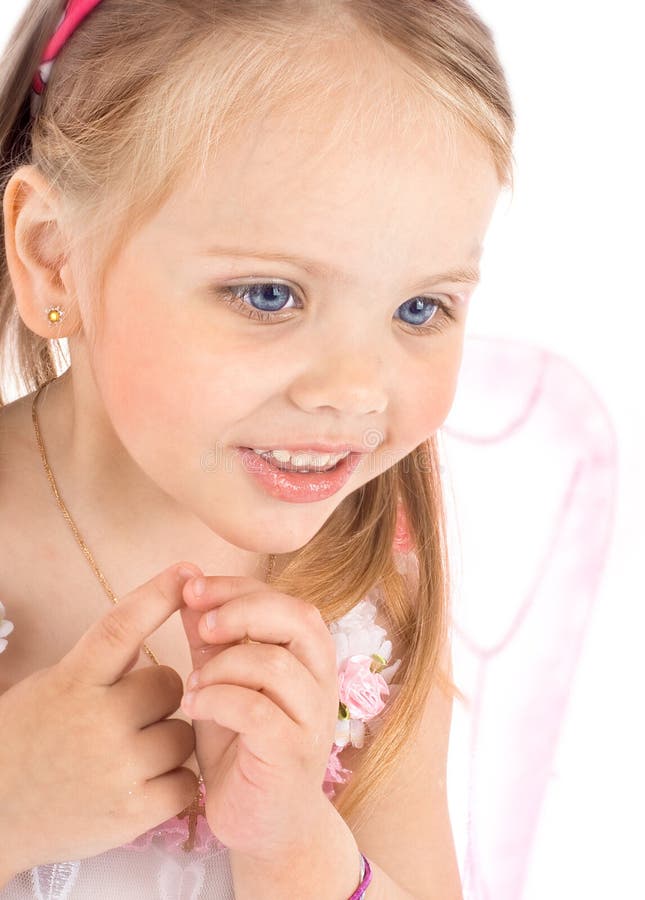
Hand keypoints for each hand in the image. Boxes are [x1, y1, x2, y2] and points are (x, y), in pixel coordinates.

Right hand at [0, 563, 199, 872]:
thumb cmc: (26, 742)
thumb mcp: (51, 688)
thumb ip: (100, 666)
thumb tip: (151, 638)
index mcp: (72, 681)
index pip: (122, 626)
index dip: (158, 594)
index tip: (187, 570)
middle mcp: (98, 719)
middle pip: (171, 684)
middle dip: (157, 696)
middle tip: (128, 716)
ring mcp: (118, 767)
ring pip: (183, 734)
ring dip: (166, 742)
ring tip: (128, 757)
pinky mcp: (134, 813)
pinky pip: (187, 781)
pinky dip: (172, 784)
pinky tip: (142, 786)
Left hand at [179, 575, 339, 860]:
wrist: (262, 824)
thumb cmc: (242, 746)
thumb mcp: (222, 683)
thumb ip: (211, 640)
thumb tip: (187, 589)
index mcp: (307, 656)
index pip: (284, 600)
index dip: (238, 587)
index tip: (191, 589)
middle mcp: (321, 681)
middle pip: (298, 619)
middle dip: (243, 611)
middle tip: (201, 625)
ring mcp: (312, 718)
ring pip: (276, 664)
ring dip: (223, 665)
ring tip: (191, 685)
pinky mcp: (293, 753)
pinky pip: (258, 711)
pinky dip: (219, 701)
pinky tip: (195, 708)